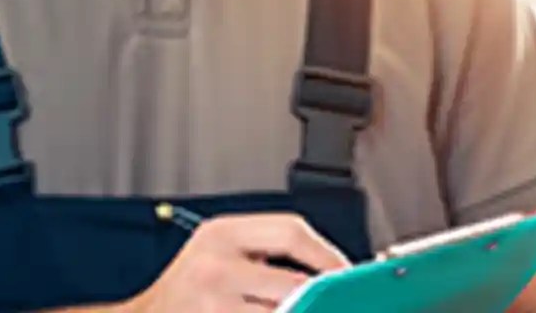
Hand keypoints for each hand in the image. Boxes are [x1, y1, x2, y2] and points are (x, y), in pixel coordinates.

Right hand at [125, 213, 350, 311]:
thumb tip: (331, 271)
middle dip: (320, 298)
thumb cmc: (189, 286)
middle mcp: (215, 267)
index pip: (291, 231)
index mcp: (221, 234)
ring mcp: (214, 305)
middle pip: (294, 281)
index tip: (346, 272)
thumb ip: (268, 252)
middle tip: (336, 302)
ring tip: (306, 308)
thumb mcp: (220, 250)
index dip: (328, 253)